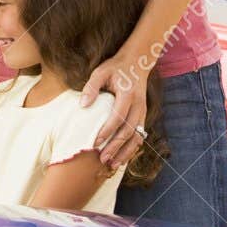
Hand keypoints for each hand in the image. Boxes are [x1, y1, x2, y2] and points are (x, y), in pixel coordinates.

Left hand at [81, 52, 148, 168]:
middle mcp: (139, 105)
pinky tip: (122, 158)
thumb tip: (83, 105)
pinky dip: (132, 148)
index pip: (118, 117)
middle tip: (102, 159)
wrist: (138, 62)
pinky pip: (139, 135)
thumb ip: (91, 87)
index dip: (106, 131)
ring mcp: (143, 111)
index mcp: (128, 95)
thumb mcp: (100, 72)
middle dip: (115, 147)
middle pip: (128, 131)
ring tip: (113, 165)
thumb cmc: (116, 67)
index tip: (94, 142)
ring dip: (126, 152)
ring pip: (137, 137)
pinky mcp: (143, 116)